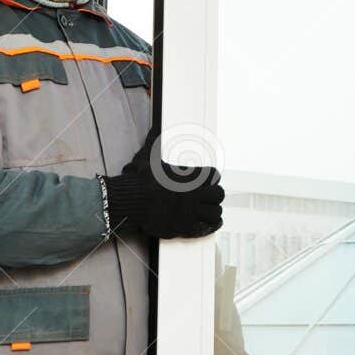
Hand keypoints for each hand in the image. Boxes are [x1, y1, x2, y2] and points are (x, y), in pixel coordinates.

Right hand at [103, 129, 224, 239]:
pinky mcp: (188, 225)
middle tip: (208, 198)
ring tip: (208, 211)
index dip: (211, 178)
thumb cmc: (141, 179)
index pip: (214, 175)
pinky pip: (208, 227)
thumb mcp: (148, 156)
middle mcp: (197, 192)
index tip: (206, 181)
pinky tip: (209, 224)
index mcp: (192, 175)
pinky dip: (211, 226)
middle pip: (218, 194)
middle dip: (214, 195)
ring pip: (216, 211)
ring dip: (213, 211)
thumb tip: (154, 127)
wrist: (135, 200)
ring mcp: (193, 210)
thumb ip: (155, 141)